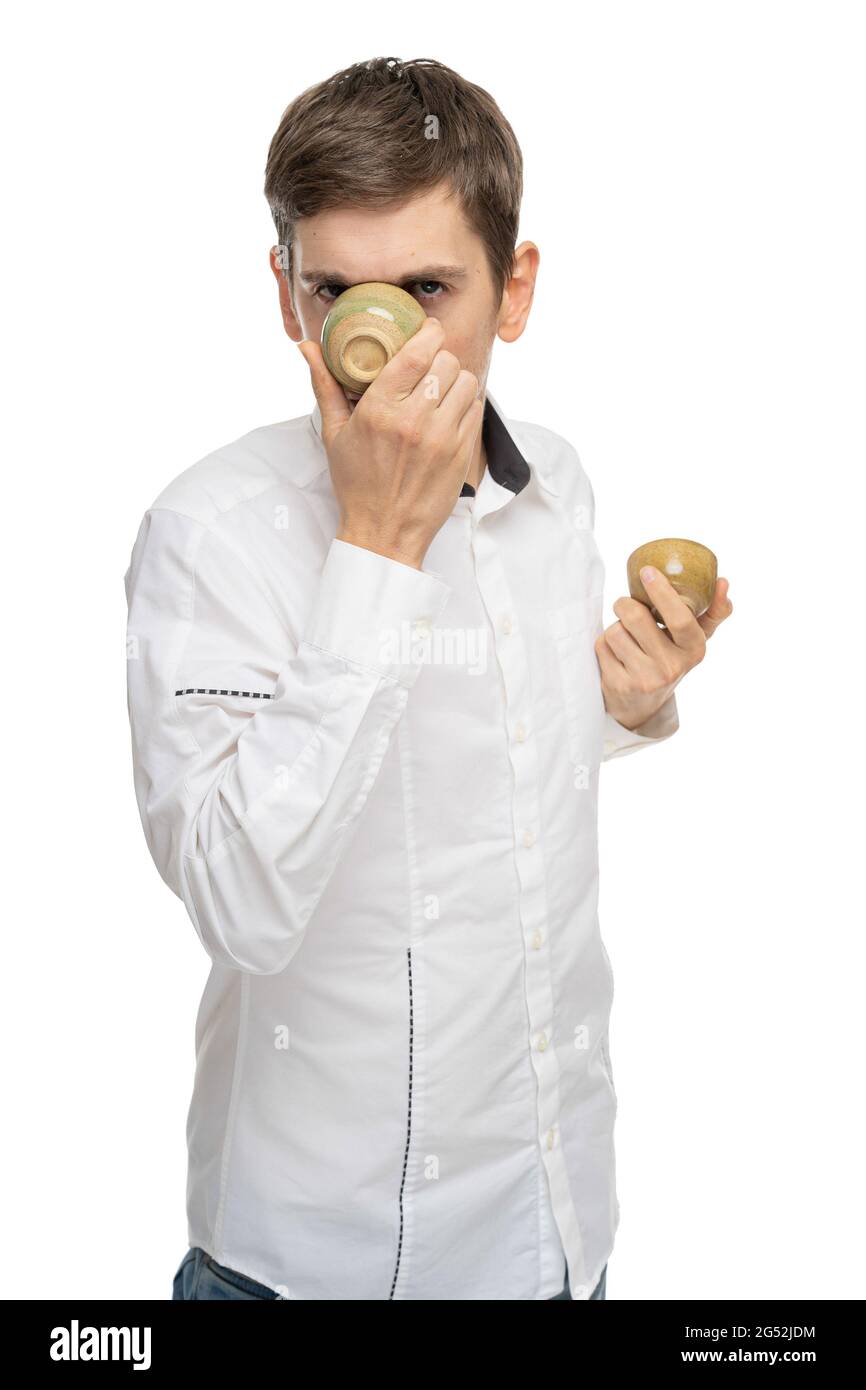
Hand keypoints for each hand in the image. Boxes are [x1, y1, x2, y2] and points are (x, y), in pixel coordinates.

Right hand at [297, 317, 483, 569]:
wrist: (385, 533)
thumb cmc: (357, 484)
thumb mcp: (334, 433)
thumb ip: (325, 385)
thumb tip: (305, 348)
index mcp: (380, 409)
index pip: (417, 352)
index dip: (429, 333)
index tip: (428, 332)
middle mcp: (414, 420)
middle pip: (447, 362)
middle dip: (440, 359)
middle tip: (430, 368)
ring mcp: (442, 437)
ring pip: (467, 382)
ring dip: (457, 380)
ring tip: (442, 390)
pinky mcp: (461, 453)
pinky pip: (476, 410)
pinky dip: (466, 405)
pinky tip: (450, 412)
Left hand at [595, 568, 732, 730]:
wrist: (642, 707)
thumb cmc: (669, 660)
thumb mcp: (692, 641)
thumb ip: (712, 612)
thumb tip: (722, 581)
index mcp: (694, 650)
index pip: (680, 618)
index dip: (662, 592)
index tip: (647, 572)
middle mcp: (671, 667)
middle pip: (636, 617)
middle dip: (625, 604)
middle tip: (626, 606)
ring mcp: (644, 679)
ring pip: (615, 631)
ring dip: (614, 628)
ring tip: (626, 639)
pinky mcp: (618, 685)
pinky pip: (602, 647)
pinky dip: (604, 645)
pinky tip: (616, 656)